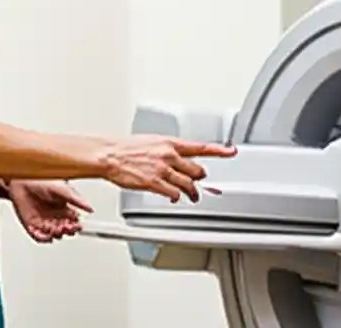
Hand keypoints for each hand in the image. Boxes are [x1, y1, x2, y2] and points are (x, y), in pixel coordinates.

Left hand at [6, 180, 93, 242]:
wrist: (21, 178)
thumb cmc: (40, 179)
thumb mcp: (62, 189)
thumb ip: (76, 200)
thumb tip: (90, 208)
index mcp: (63, 207)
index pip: (73, 221)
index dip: (76, 225)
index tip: (78, 225)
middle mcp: (54, 215)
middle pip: (64, 229)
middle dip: (67, 230)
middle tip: (68, 227)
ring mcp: (42, 220)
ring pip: (53, 234)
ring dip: (56, 234)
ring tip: (57, 229)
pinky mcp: (31, 224)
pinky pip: (38, 236)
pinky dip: (43, 238)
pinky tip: (47, 235)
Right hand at [101, 136, 235, 202]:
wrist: (109, 155)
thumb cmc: (125, 148)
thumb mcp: (150, 142)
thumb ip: (166, 150)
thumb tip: (175, 156)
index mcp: (169, 143)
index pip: (200, 146)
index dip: (219, 150)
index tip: (231, 152)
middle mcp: (169, 155)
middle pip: (196, 169)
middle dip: (199, 177)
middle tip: (198, 181)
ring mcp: (163, 170)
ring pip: (188, 184)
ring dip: (192, 192)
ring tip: (193, 196)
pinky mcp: (155, 183)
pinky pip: (173, 193)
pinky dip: (176, 197)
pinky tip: (174, 197)